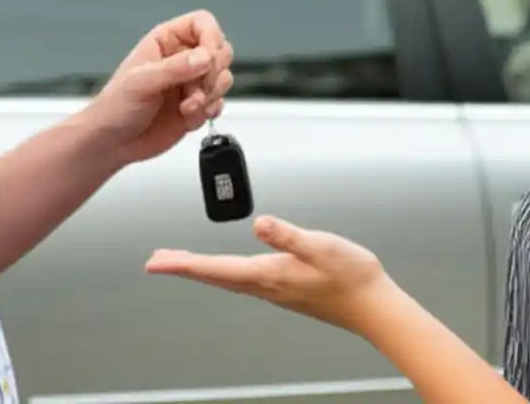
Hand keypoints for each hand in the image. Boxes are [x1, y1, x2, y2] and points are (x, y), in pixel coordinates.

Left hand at [80, 9, 233, 166]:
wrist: (112, 143)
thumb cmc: (115, 107)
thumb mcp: (141, 82)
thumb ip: (175, 68)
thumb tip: (205, 57)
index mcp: (166, 41)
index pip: (202, 23)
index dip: (211, 37)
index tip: (208, 59)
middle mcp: (183, 58)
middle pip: (220, 50)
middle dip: (213, 73)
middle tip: (195, 89)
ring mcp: (191, 83)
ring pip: (223, 78)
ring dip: (209, 95)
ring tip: (186, 108)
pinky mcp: (198, 105)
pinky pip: (219, 102)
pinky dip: (209, 111)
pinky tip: (189, 118)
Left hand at [145, 215, 395, 334]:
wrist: (372, 306)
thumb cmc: (351, 277)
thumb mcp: (320, 246)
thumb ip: (288, 235)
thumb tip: (259, 224)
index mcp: (270, 274)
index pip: (216, 268)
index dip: (183, 265)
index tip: (157, 262)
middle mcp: (267, 286)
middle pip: (215, 276)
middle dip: (184, 268)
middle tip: (157, 262)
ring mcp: (275, 291)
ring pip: (227, 279)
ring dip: (202, 270)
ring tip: (183, 262)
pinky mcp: (285, 290)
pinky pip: (243, 281)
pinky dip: (224, 273)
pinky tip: (226, 269)